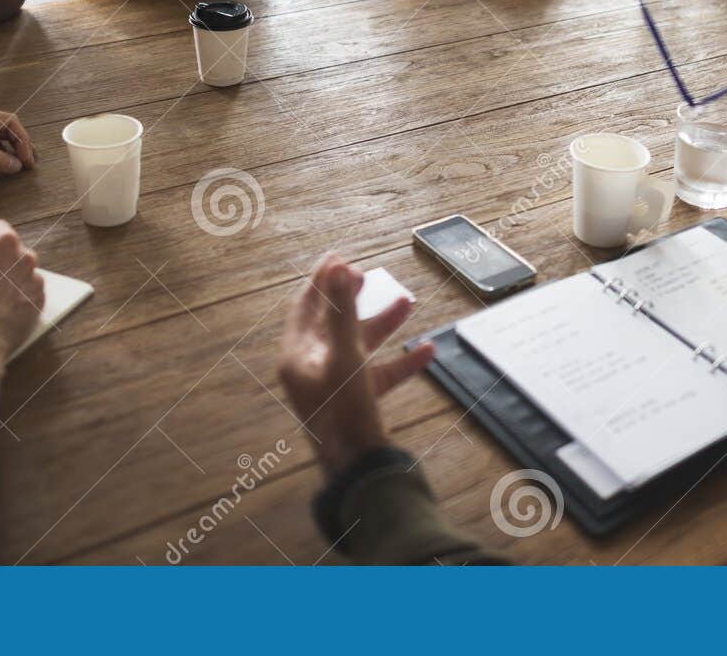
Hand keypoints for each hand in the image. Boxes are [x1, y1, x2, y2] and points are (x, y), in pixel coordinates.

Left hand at [278, 253, 434, 477]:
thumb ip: (341, 310)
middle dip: (352, 298)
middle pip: (332, 323)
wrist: (359, 470)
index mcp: (297, 355)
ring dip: (383, 324)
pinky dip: (400, 360)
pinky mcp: (357, 401)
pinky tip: (429, 349)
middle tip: (367, 275)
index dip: (321, 280)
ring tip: (408, 302)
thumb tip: (337, 266)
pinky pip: (379, 373)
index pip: (306, 306)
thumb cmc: (345, 410)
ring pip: (359, 345)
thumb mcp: (345, 355)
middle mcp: (312, 368)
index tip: (338, 256)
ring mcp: (334, 385)